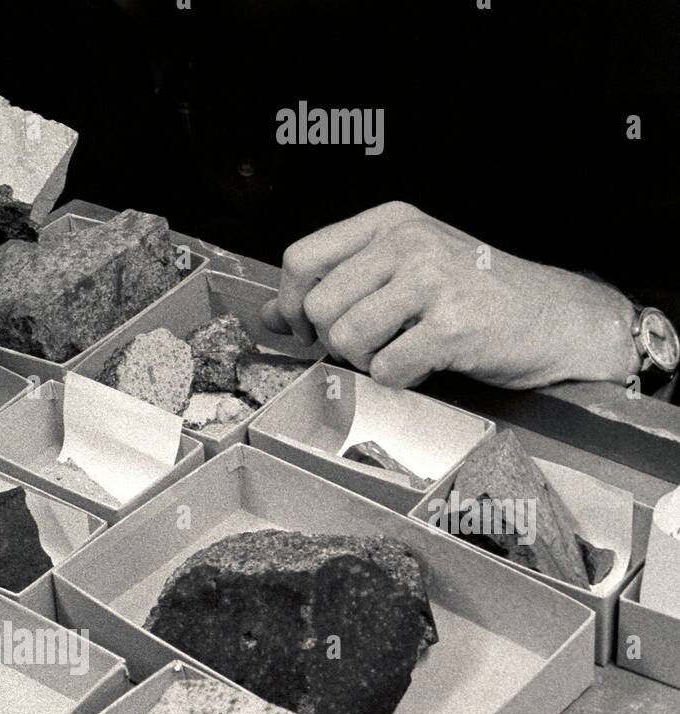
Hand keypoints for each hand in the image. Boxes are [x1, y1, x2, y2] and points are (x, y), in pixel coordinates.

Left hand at [261, 202, 638, 390]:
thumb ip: (338, 287)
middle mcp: (410, 242)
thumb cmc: (478, 296)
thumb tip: (269, 314)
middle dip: (334, 339)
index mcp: (392, 222)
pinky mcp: (450, 326)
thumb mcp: (404, 274)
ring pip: (347, 338)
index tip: (305, 328)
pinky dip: (401, 379)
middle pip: (319, 305)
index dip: (291, 304)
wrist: (557, 317)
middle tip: (372, 343)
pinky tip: (429, 361)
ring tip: (405, 349)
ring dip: (369, 360)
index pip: (302, 258)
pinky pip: (386, 369)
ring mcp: (432, 281)